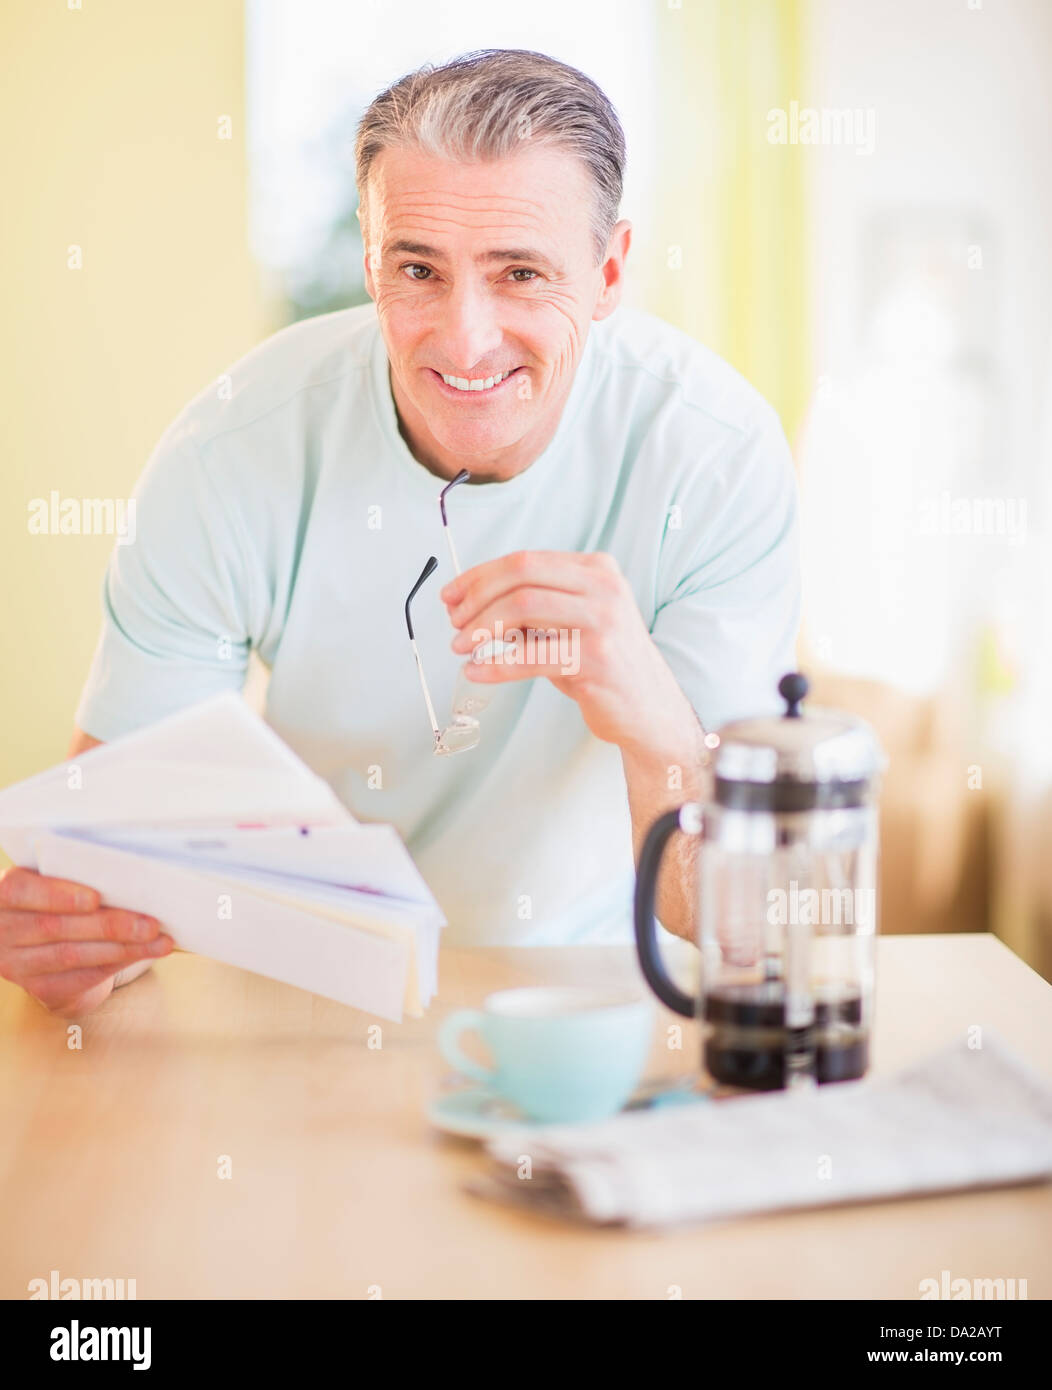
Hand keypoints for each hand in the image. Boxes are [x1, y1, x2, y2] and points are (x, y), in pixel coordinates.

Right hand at [0, 866, 172, 1016]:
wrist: (41, 941)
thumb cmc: (57, 895)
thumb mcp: (53, 879)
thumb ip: (74, 873)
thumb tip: (127, 873)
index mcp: (4, 893)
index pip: (19, 891)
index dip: (56, 895)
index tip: (93, 898)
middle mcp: (3, 930)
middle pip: (55, 927)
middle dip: (108, 925)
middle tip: (151, 923)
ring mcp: (17, 963)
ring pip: (73, 955)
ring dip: (122, 948)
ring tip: (158, 939)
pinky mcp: (40, 987)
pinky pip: (83, 976)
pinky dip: (120, 962)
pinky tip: (148, 951)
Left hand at [441, 550, 698, 753]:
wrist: (650, 709)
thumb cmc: (602, 665)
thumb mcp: (572, 622)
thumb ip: (533, 606)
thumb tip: (471, 601)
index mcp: (597, 569)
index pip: (525, 560)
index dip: (480, 576)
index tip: (451, 595)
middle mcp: (604, 587)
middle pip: (521, 576)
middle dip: (477, 597)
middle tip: (454, 622)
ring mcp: (603, 621)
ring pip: (522, 608)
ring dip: (482, 627)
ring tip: (462, 646)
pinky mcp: (596, 658)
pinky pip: (531, 656)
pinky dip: (496, 664)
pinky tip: (476, 671)